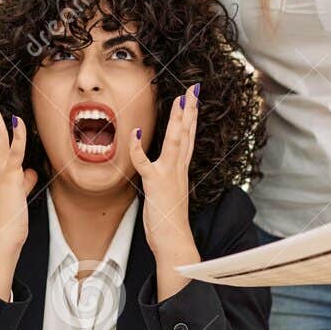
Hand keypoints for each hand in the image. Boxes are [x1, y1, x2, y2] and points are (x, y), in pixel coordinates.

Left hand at [129, 84, 199, 258]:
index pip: (188, 137)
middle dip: (190, 109)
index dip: (190, 117)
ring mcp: (168, 175)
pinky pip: (145, 162)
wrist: (174, 241)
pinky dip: (138, 147)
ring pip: (176, 142)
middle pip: (187, 133)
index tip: (192, 99)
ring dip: (178, 120)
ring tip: (181, 100)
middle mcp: (178, 169)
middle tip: (194, 88)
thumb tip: (162, 173)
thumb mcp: (168, 194)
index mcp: (180, 170)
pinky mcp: (156, 183)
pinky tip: (136, 131)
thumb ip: (166, 180)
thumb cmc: (168, 222)